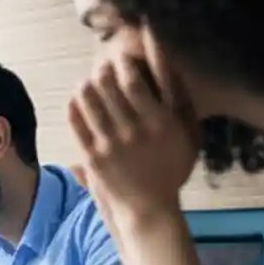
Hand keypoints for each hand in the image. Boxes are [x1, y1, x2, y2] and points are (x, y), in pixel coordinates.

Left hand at [67, 47, 197, 228]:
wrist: (149, 207)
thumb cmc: (173, 166)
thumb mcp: (188, 132)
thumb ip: (179, 96)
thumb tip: (168, 64)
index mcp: (160, 122)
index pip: (133, 81)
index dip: (122, 63)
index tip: (120, 57)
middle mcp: (134, 130)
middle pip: (107, 87)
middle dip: (101, 70)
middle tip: (101, 67)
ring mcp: (111, 144)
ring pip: (89, 101)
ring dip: (85, 85)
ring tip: (88, 82)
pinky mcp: (92, 156)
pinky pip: (76, 123)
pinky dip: (74, 106)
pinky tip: (78, 100)